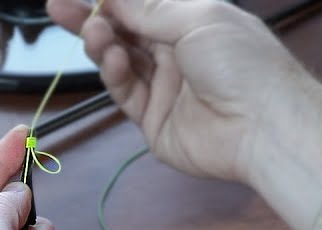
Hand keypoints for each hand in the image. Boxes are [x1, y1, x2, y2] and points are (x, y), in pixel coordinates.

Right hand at [49, 0, 303, 183]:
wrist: (264, 126)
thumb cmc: (244, 63)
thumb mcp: (197, 18)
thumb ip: (150, 10)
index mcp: (193, 22)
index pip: (142, 7)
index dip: (111, 0)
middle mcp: (178, 53)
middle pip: (125, 32)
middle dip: (92, 19)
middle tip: (57, 7)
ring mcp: (166, 88)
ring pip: (121, 62)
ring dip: (103, 44)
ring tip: (95, 33)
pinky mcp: (155, 121)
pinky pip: (126, 94)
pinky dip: (115, 75)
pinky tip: (112, 58)